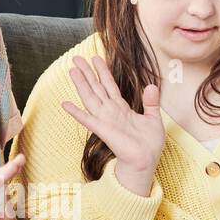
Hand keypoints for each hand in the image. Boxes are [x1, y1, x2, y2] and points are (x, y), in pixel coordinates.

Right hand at [61, 54, 164, 176]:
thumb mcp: (153, 118)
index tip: (95, 58)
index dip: (102, 71)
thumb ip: (151, 102)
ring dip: (81, 84)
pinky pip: (87, 119)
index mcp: (121, 108)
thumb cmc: (149, 144)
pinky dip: (76, 112)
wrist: (145, 161)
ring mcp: (105, 120)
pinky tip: (66, 104)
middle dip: (87, 72)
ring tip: (72, 71)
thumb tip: (152, 85)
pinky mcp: (103, 130)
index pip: (109, 85)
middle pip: (96, 87)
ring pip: (91, 97)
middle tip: (76, 58)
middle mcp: (110, 112)